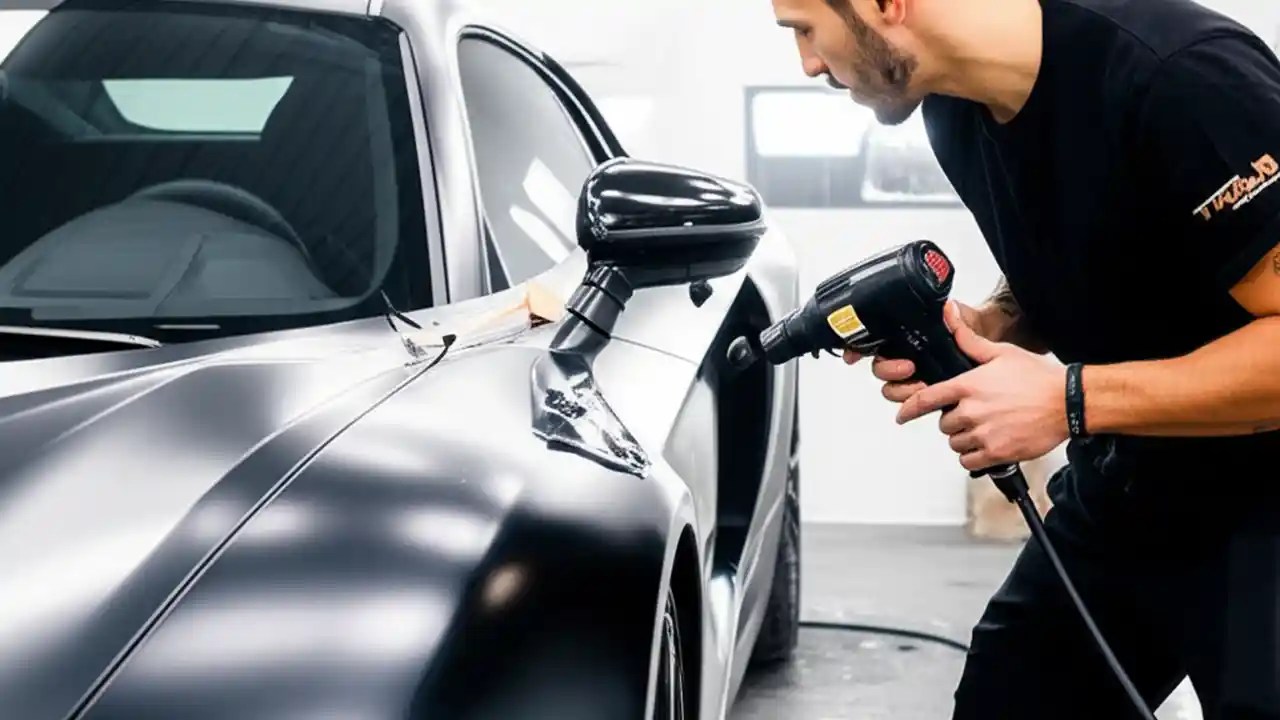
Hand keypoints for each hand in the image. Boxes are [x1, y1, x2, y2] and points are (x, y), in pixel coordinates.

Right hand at [842, 301, 986, 404]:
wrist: (993, 344)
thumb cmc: (979, 332)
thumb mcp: (966, 321)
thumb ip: (954, 320)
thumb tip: (949, 308)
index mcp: (906, 338)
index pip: (872, 343)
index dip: (857, 350)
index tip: (855, 355)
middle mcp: (906, 358)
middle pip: (880, 371)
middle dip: (889, 371)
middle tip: (909, 368)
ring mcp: (916, 378)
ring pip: (892, 390)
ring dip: (903, 389)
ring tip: (922, 384)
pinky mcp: (928, 395)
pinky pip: (912, 404)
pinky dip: (916, 404)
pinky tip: (928, 397)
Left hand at [894, 301, 1069, 471]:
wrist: (1067, 402)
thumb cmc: (1038, 378)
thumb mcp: (1001, 353)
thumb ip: (969, 341)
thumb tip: (949, 317)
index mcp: (968, 386)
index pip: (926, 399)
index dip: (909, 409)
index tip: (902, 416)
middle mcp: (972, 411)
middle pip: (943, 424)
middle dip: (953, 420)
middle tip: (972, 414)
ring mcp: (984, 434)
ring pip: (956, 443)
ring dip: (964, 438)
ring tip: (983, 428)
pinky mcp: (997, 452)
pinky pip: (969, 460)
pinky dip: (973, 455)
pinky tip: (986, 445)